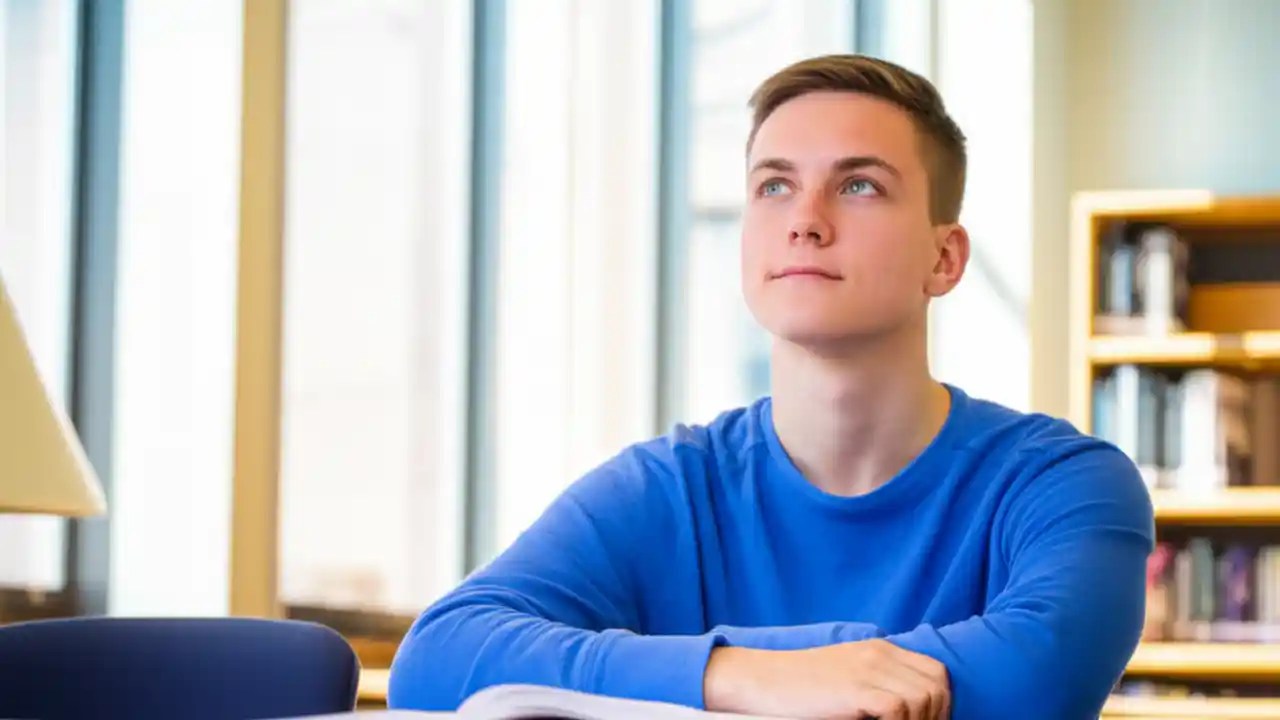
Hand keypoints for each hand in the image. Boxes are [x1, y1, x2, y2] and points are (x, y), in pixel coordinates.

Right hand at [704, 638, 949, 719]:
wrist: (760, 681)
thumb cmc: (799, 688)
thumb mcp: (847, 677)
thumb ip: (878, 683)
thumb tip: (910, 710)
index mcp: (880, 650)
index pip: (935, 673)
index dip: (941, 704)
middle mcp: (880, 654)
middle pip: (937, 686)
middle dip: (936, 717)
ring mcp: (869, 669)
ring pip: (923, 699)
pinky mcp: (857, 688)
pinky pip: (899, 709)